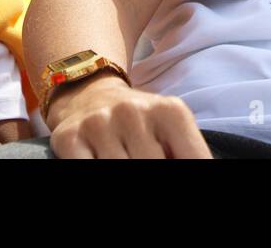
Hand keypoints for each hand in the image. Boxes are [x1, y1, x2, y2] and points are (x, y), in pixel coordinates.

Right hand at [47, 73, 211, 158]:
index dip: (189, 173)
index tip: (184, 174)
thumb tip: (201, 167)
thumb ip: (187, 151)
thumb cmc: (140, 122)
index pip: (191, 159)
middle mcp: (133, 112)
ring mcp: (99, 124)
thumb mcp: (171, 128)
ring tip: (128, 161)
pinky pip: (85, 170)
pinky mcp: (69, 137)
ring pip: (119, 170)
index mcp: (170, 110)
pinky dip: (96, 172)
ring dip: (125, 174)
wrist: (89, 94)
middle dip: (158, 175)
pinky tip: (102, 163)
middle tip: (148, 162)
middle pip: (155, 166)